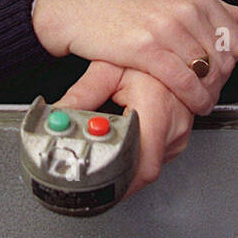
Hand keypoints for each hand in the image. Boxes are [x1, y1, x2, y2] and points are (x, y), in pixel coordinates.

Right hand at [33, 0, 237, 113]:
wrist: (79, 7)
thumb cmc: (122, 5)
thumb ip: (213, 9)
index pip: (234, 37)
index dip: (231, 62)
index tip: (221, 73)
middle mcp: (184, 9)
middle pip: (223, 58)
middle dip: (220, 81)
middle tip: (211, 92)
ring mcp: (165, 28)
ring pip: (205, 71)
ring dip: (208, 93)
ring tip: (203, 103)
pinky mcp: (146, 49)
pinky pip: (183, 81)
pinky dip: (193, 98)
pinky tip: (194, 105)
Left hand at [57, 60, 193, 196]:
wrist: (174, 53)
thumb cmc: (146, 55)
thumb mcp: (107, 69)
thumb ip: (81, 95)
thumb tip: (58, 115)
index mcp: (156, 107)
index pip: (143, 165)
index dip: (120, 182)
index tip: (98, 184)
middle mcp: (173, 125)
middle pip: (143, 171)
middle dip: (116, 174)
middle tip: (93, 167)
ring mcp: (179, 134)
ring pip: (149, 166)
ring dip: (128, 162)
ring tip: (114, 142)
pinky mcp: (179, 138)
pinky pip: (156, 157)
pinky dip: (138, 153)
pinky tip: (129, 137)